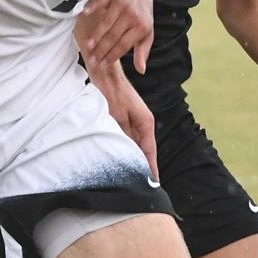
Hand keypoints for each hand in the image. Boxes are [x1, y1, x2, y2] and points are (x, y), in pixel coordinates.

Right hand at [74, 0, 154, 72]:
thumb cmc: (142, 9)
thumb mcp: (147, 30)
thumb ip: (143, 50)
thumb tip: (141, 70)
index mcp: (141, 26)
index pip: (124, 45)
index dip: (112, 56)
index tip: (102, 65)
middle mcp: (132, 15)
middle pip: (113, 37)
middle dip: (101, 51)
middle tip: (91, 62)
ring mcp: (122, 3)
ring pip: (106, 23)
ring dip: (96, 35)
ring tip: (88, 47)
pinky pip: (101, 2)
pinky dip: (92, 7)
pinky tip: (85, 15)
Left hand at [90, 57, 159, 180]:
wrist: (103, 72)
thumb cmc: (111, 91)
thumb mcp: (116, 116)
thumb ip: (122, 135)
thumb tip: (124, 153)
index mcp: (146, 123)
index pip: (150, 152)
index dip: (151, 168)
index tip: (153, 183)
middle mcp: (141, 124)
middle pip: (143, 151)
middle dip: (141, 167)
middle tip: (138, 185)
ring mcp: (132, 122)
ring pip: (133, 146)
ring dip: (130, 158)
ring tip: (128, 176)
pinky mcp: (122, 121)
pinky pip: (124, 140)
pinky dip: (121, 149)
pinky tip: (116, 158)